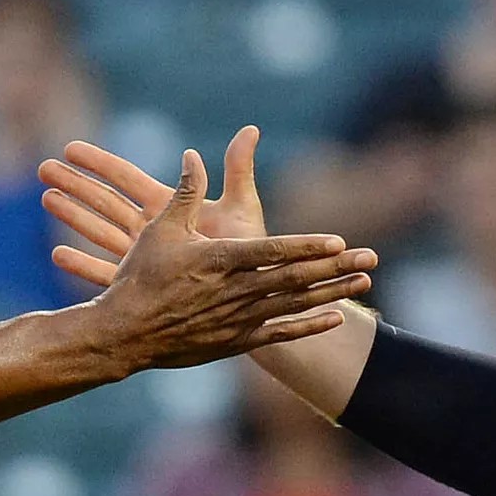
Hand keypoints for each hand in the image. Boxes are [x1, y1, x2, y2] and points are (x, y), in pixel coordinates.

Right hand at [41, 124, 270, 288]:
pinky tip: (57, 255)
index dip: (99, 163)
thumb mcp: (241, 209)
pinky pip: (105, 272)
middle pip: (105, 201)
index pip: (127, 178)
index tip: (70, 148)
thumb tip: (250, 129)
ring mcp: (143, 259)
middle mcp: (151, 230)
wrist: (252, 301)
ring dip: (73, 216)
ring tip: (46, 199)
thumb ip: (237, 170)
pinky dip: (82, 264)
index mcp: (169, 208)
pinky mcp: (142, 285)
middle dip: (75, 184)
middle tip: (43, 168)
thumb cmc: (249, 253)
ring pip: (99, 231)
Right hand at [84, 144, 372, 369]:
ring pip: (295, 305)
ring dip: (333, 292)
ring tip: (363, 281)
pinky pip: (281, 333)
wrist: (124, 335)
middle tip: (371, 257)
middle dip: (336, 267)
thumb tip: (193, 154)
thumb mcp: (158, 230)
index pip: (272, 251)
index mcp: (218, 261)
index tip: (338, 240)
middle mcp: (235, 292)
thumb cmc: (139, 278)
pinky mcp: (235, 341)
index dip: (307, 246)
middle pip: (296, 278)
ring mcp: (238, 320)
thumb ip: (184, 193)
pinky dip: (310, 325)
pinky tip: (336, 316)